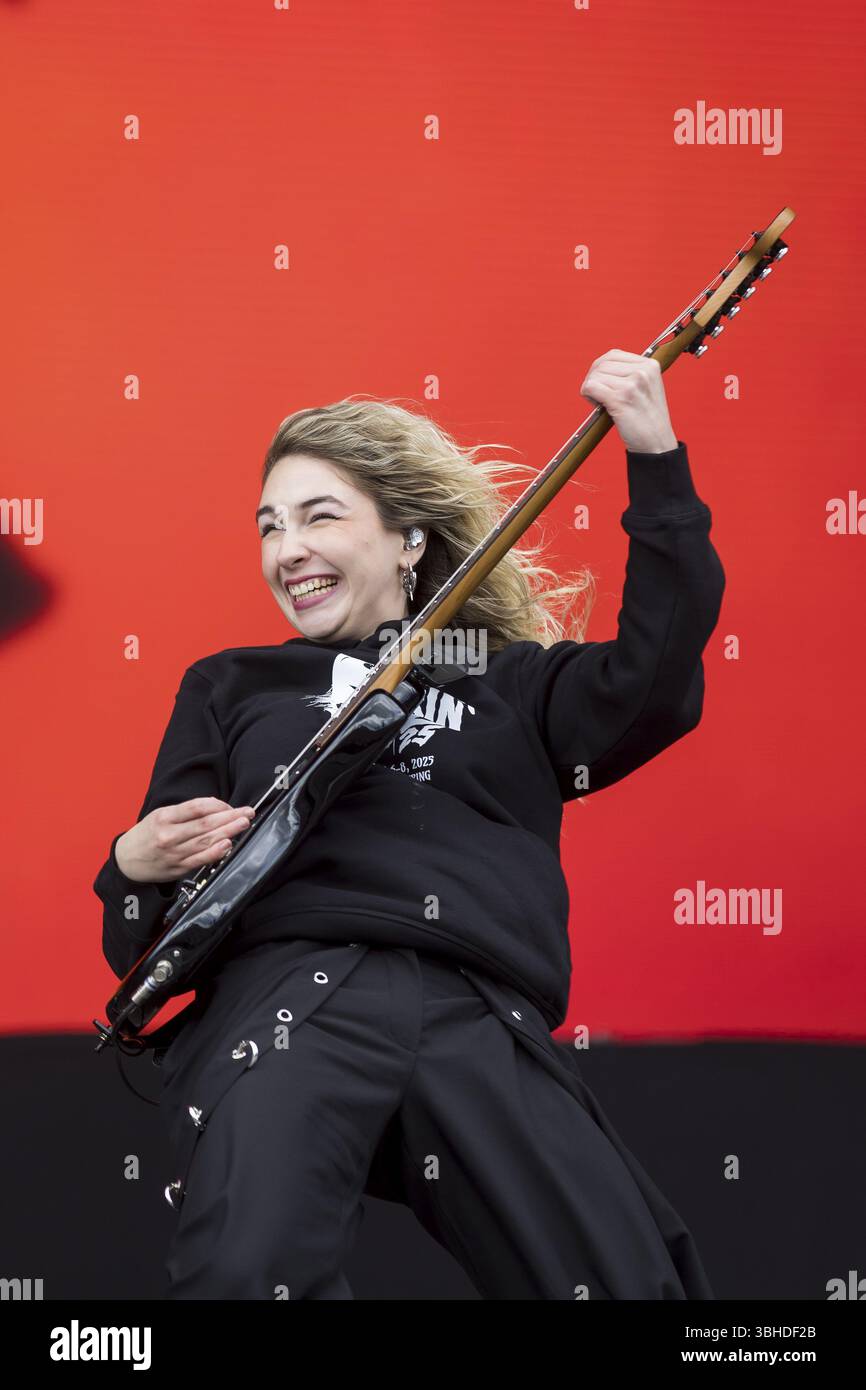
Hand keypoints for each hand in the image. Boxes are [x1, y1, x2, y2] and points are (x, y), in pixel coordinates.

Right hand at [114, 797, 254, 882]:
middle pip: (205, 824)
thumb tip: (215, 807)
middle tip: (247, 812)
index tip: (231, 806)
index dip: (218, 805)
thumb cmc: (146, 835)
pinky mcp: (178, 868)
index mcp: (164, 817)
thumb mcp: (160, 815)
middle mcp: (169, 835)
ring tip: (243, 824)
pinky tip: (228, 845)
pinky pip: (200, 859)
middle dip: (230, 817)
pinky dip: (216, 852)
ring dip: (228, 831)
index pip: (197, 807)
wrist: (126, 861)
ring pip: (206, 840)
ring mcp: (174, 853)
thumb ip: (185, 812)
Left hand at [580, 348, 677, 452]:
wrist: (657, 444)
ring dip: (590, 388)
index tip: (604, 384)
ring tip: (599, 402)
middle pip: (601, 364)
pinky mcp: (620, 398)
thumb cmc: (648, 419)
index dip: (602, 369)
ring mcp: (632, 384)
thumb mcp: (647, 388)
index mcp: (650, 365)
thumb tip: (601, 367)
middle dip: (593, 379)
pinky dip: (587, 395)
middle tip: (598, 395)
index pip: (613, 355)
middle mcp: (642, 372)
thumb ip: (630, 374)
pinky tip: (596, 405)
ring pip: (594, 375)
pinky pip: (591, 387)